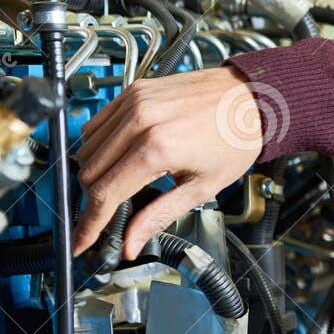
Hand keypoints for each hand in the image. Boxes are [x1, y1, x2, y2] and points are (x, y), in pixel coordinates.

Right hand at [73, 65, 265, 258]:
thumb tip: (132, 243)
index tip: (81, 240)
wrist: (252, 99)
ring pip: (87, 147)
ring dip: (94, 172)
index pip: (105, 194)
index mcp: (157, 148)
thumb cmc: (236, 139)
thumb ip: (160, 216)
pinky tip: (119, 156)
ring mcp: (134, 102)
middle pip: (90, 171)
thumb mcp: (202, 188)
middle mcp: (140, 121)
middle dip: (94, 199)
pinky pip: (97, 123)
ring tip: (119, 184)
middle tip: (108, 215)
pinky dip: (99, 144)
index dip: (89, 223)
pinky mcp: (133, 91)